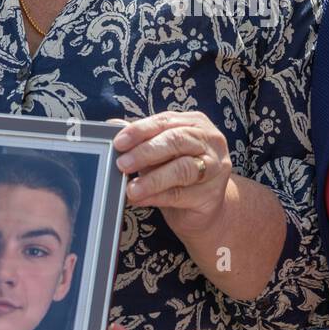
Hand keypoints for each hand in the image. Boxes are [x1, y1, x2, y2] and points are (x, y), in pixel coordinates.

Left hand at [112, 112, 231, 237]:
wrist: (204, 207)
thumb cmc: (179, 173)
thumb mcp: (160, 153)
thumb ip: (142, 140)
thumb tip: (112, 126)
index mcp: (195, 123)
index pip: (165, 121)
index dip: (140, 130)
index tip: (119, 142)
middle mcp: (210, 141)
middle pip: (177, 141)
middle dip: (146, 152)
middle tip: (123, 164)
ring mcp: (215, 167)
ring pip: (182, 169)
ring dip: (153, 179)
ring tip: (131, 188)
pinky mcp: (212, 194)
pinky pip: (181, 194)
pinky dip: (156, 197)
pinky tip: (140, 199)